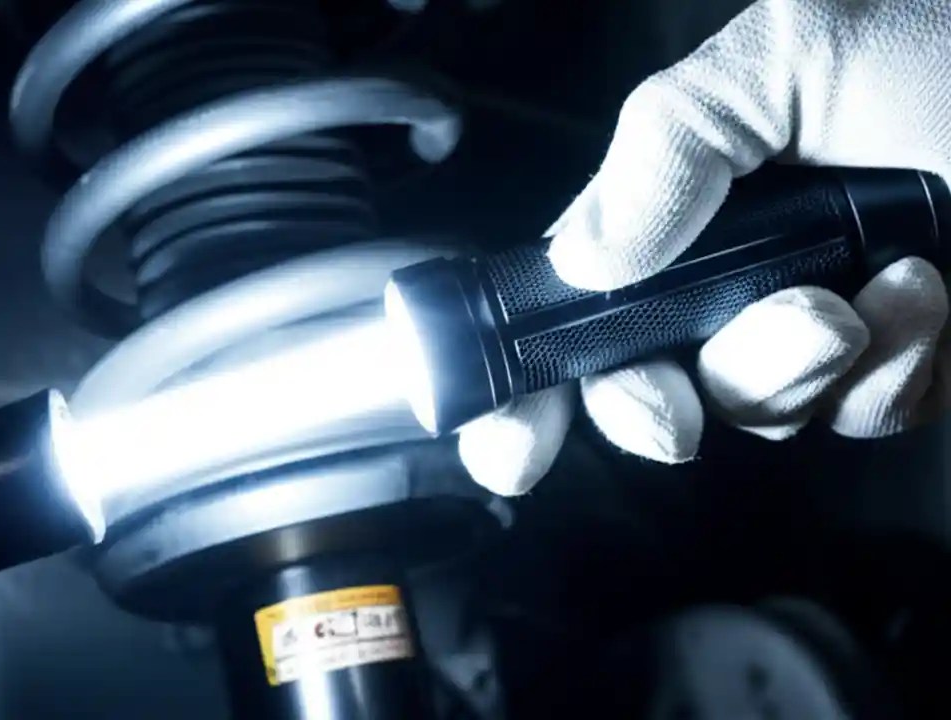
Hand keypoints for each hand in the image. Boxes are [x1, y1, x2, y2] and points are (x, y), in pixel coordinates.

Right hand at [461, 0, 950, 494]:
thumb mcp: (797, 51)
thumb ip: (669, 141)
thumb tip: (585, 255)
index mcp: (693, 194)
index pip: (577, 296)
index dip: (528, 383)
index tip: (511, 443)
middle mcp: (742, 267)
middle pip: (642, 381)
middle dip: (652, 405)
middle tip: (676, 407)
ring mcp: (822, 323)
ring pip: (753, 408)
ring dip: (792, 368)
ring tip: (870, 291)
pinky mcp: (907, 367)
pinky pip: (863, 416)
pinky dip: (896, 373)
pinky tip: (935, 300)